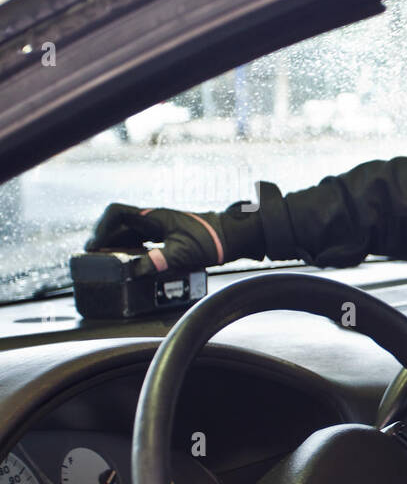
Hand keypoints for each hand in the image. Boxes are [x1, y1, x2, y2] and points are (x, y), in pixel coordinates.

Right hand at [85, 202, 265, 272]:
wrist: (235, 235)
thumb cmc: (212, 239)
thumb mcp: (183, 253)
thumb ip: (159, 261)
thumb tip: (136, 271)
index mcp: (153, 216)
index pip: (116, 212)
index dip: (101, 227)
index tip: (94, 245)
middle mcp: (153, 218)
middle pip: (119, 224)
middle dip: (104, 238)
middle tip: (94, 257)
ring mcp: (161, 226)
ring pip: (130, 232)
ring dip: (117, 245)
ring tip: (107, 262)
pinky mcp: (168, 235)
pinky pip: (142, 240)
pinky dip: (132, 249)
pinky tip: (131, 262)